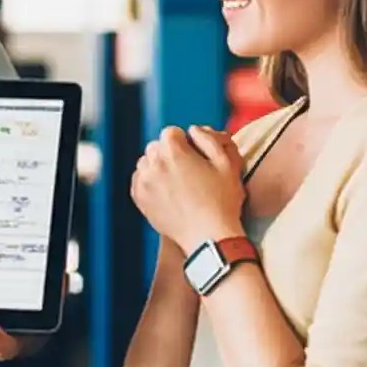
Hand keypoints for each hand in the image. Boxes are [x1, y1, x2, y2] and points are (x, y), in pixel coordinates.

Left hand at [130, 125, 245, 253]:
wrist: (209, 237)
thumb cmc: (222, 200)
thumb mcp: (227, 163)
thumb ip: (210, 139)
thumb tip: (193, 130)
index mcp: (174, 151)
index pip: (172, 132)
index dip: (185, 142)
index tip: (195, 156)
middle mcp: (154, 164)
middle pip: (156, 146)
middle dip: (170, 153)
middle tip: (187, 170)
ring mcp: (144, 182)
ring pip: (146, 162)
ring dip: (158, 166)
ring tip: (176, 181)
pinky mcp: (139, 199)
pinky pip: (139, 180)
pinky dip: (149, 181)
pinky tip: (165, 191)